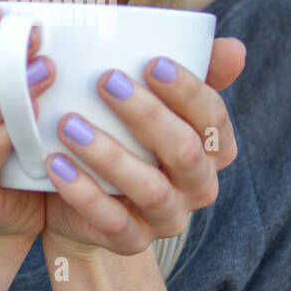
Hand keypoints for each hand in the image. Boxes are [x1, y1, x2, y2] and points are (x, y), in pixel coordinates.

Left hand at [40, 39, 245, 256]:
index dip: (188, 90)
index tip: (152, 61)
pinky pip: (112, 222)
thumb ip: (192, 70)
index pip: (213, 117)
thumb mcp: (154, 100)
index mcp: (212, 148)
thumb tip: (234, 49)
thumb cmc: (124, 133)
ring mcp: (167, 218)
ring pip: (150, 189)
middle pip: (185, 151)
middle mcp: (198, 186)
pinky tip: (56, 164)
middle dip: (147, 114)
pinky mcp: (131, 241)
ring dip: (109, 154)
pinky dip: (84, 193)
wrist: (83, 199)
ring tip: (69, 123)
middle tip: (106, 81)